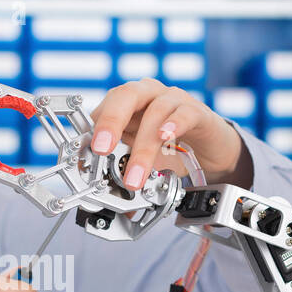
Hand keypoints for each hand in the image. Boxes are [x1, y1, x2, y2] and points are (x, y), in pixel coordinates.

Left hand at [88, 78, 245, 189]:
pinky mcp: (197, 112)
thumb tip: (100, 195)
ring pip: (155, 112)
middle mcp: (148, 96)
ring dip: (143, 147)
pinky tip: (165, 137)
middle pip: (125, 95)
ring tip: (135, 176)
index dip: (91, 131)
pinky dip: (174, 123)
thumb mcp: (138, 158)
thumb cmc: (170, 146)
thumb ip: (119, 169)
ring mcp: (173, 100)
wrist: (209, 147)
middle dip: (110, 122)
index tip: (83, 158)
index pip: (103, 108)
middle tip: (101, 149)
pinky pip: (185, 112)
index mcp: (127, 105)